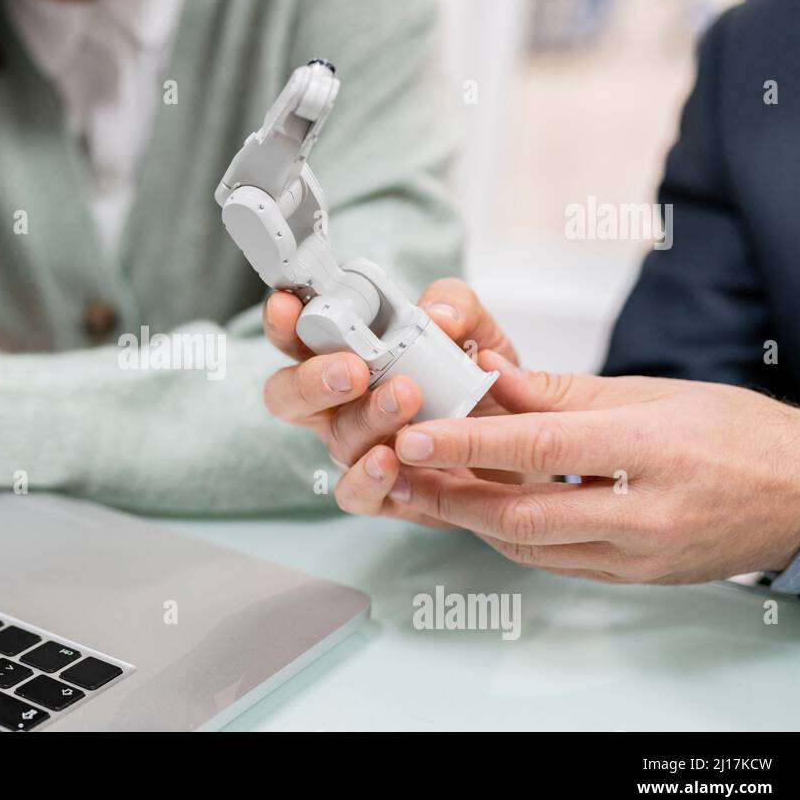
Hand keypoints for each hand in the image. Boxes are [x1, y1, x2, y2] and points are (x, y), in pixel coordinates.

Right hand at [262, 278, 519, 527]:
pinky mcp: (381, 492)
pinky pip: (353, 493)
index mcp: (345, 354)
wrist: (516, 441)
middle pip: (288, 395)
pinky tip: (389, 461)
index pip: (297, 336)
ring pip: (335, 438)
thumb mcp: (476, 329)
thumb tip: (437, 315)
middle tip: (352, 370)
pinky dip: (366, 478)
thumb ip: (455, 306)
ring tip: (405, 397)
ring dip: (367, 417)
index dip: (283, 322)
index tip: (289, 306)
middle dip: (312, 380)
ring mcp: (355, 449)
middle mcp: (338, 404)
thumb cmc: (476, 379)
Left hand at [387, 356, 799, 583]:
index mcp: (649, 450)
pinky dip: (511, 537)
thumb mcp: (653, 393)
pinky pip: (554, 562)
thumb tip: (492, 374)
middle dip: (448, 497)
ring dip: (469, 521)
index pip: (539, 448)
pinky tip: (481, 512)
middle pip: (522, 516)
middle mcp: (643, 513)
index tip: (417, 434)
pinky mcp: (632, 578)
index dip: (468, 444)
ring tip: (425, 488)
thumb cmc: (738, 435)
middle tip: (400, 471)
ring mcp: (638, 555)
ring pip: (530, 547)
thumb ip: (563, 392)